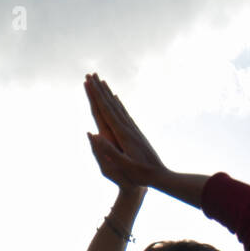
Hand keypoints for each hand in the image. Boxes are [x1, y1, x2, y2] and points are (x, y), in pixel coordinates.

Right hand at [84, 73, 163, 189]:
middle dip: (99, 89)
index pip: (106, 110)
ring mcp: (133, 129)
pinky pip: (125, 114)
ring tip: (101, 81)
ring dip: (108, 93)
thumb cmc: (142, 175)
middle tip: (90, 74)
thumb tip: (95, 135)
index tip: (88, 82)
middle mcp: (128, 128)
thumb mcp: (125, 166)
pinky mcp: (136, 133)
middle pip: (111, 104)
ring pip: (118, 107)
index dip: (96, 96)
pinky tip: (116, 99)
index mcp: (123, 134)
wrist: (161, 176)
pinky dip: (118, 104)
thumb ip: (111, 151)